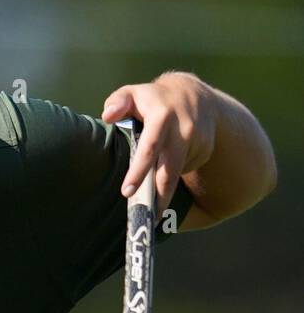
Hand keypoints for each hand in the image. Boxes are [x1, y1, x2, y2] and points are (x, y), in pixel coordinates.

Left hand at [102, 72, 216, 215]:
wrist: (193, 94)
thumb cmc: (153, 99)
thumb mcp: (134, 94)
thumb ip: (118, 102)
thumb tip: (107, 116)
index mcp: (162, 115)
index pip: (149, 147)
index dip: (139, 172)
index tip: (127, 192)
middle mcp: (183, 129)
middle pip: (169, 171)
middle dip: (158, 198)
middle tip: (146, 219)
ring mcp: (197, 140)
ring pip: (176, 174)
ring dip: (163, 193)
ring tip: (151, 211)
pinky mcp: (205, 149)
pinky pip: (185, 169)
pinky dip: (172, 176)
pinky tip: (165, 174)